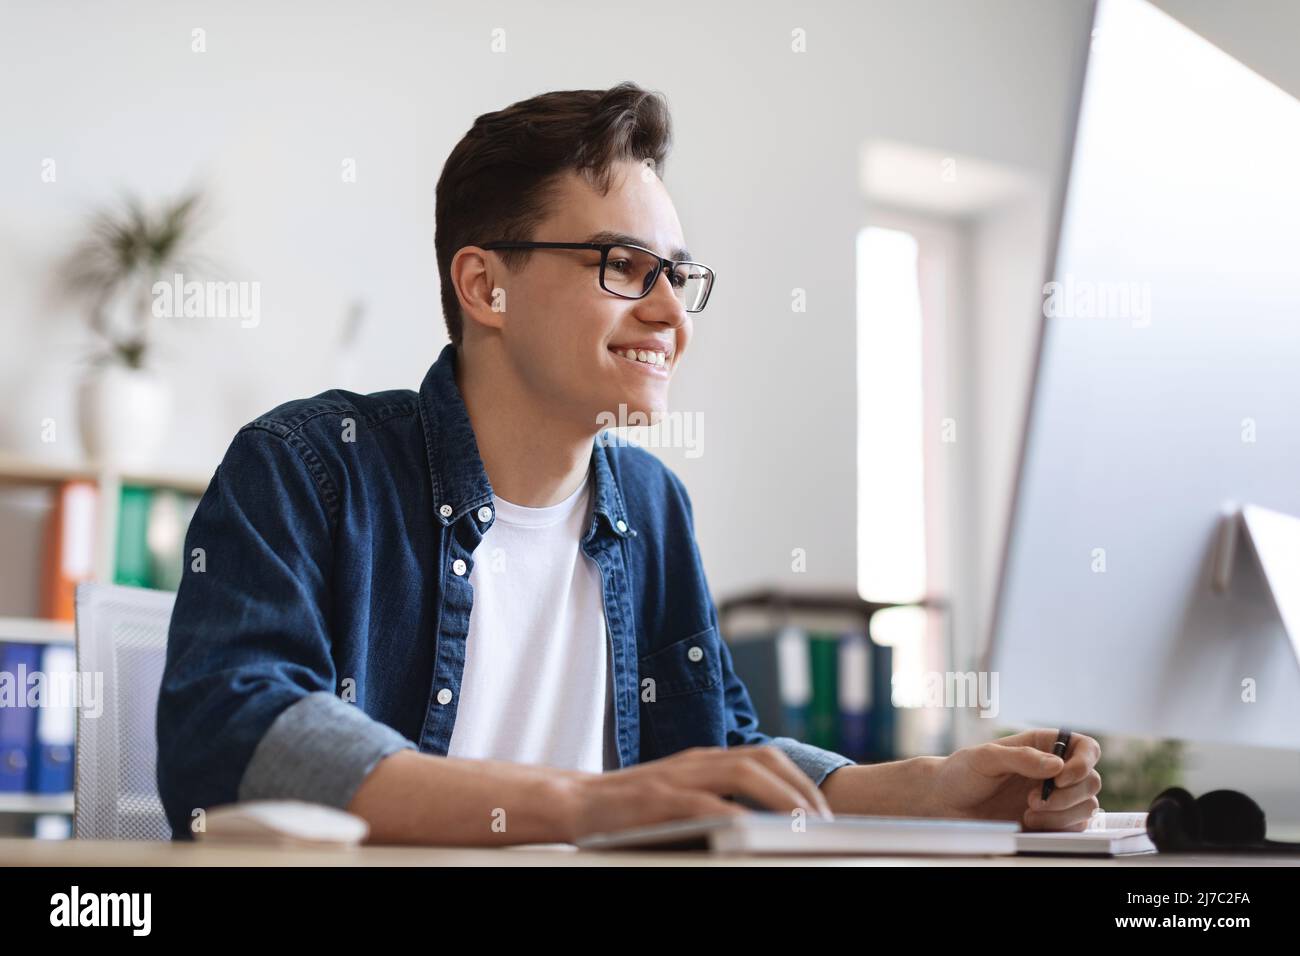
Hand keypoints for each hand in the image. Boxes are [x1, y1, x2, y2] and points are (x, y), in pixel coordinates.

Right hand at [557, 745, 833, 842]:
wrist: (575, 802)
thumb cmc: (630, 808)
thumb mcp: (679, 795)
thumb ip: (715, 798)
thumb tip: (762, 822)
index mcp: (705, 760)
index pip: (764, 757)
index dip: (799, 779)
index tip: (824, 809)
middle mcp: (697, 761)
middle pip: (763, 759)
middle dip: (800, 788)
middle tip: (825, 821)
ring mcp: (678, 776)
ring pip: (743, 772)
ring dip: (780, 797)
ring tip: (804, 825)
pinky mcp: (659, 798)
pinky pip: (706, 803)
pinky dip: (736, 815)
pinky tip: (755, 832)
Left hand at [927, 730, 1101, 830]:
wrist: (946, 804)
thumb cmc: (962, 773)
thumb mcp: (985, 758)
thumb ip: (1020, 757)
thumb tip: (1057, 764)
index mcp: (1042, 746)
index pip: (1085, 748)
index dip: (1084, 762)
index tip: (1061, 777)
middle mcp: (1054, 770)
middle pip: (1091, 781)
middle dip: (1067, 795)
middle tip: (1033, 800)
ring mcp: (1055, 797)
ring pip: (1087, 806)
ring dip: (1061, 814)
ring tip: (1027, 813)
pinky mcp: (1051, 821)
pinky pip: (1074, 827)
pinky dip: (1056, 827)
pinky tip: (1029, 822)